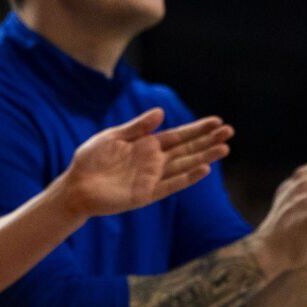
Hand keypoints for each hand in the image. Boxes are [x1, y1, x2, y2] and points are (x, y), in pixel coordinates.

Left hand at [60, 109, 233, 218]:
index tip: (217, 121)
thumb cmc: (91, 160)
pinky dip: (188, 177)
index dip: (197, 129)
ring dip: (204, 157)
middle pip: (187, 149)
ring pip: (184, 166)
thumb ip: (138, 127)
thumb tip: (162, 112)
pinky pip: (172, 185)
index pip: (178, 136)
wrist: (76, 185)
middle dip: (207, 140)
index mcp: (146, 145)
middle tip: (230, 131)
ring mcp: (152, 178)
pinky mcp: (147, 193)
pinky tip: (204, 169)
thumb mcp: (113, 136)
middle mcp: (153, 161)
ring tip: (224, 148)